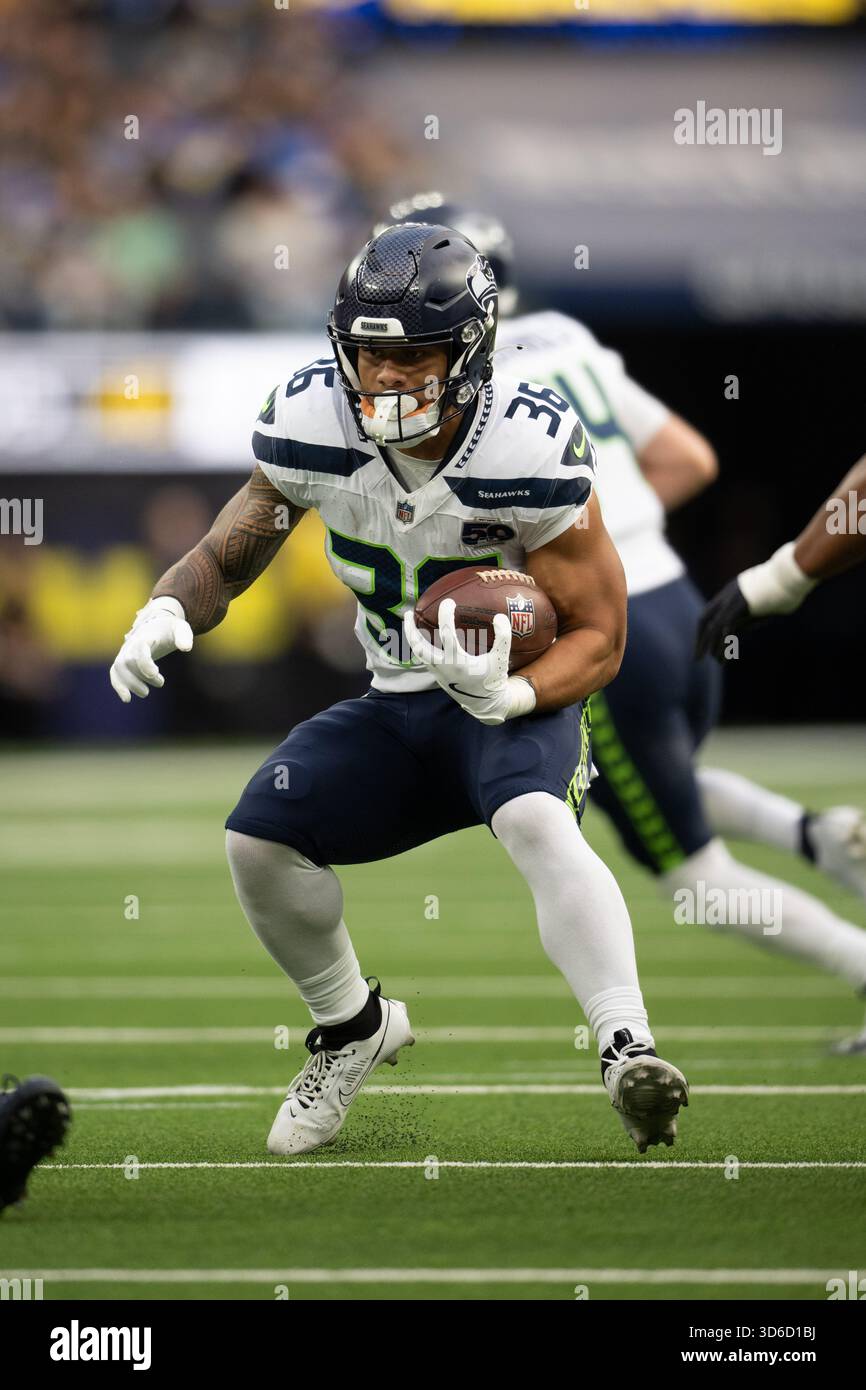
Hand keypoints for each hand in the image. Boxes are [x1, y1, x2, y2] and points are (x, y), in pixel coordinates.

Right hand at [110, 597, 193, 702]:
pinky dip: (118, 685)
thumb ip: (184, 637)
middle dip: (142, 675)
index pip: (140, 649)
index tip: (154, 674)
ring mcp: (125, 652)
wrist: (155, 626)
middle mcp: (131, 644)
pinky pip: (115, 672)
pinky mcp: (123, 661)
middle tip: (161, 683)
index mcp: (145, 636)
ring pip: (119, 668)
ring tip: (146, 693)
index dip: (144, 662)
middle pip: (128, 661)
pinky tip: (127, 699)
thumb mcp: (181, 629)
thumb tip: (186, 648)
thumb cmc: (169, 630)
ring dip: (130, 684)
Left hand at [403, 598, 534, 724]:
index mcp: (458, 662)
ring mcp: (438, 673)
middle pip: (419, 647)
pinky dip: (420, 644)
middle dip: (411, 630)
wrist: (485, 704)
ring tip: (410, 621)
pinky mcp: (437, 675)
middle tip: (410, 612)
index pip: (447, 634)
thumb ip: (503, 637)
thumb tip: (498, 616)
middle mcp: (444, 668)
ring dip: (412, 637)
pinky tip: (422, 634)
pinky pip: (424, 657)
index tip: (449, 602)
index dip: (446, 616)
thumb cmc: (493, 679)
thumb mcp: (501, 659)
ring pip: (418, 653)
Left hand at [696, 542, 816, 661]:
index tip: (705, 644)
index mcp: (731, 590)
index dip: (706, 630)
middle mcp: (728, 593)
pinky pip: (728, 626)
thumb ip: (750, 616)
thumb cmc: (785, 587)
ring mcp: (733, 597)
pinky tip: (725, 653)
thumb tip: (742, 629)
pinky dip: (725, 641)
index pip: (711, 613)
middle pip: (705, 618)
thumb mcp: (763, 604)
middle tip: (698, 657)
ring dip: (713, 645)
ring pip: (715, 626)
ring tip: (717, 661)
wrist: (793, 572)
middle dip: (701, 639)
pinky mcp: (742, 603)